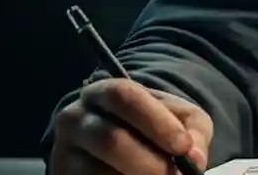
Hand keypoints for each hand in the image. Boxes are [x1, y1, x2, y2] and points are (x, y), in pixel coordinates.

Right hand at [50, 78, 212, 174]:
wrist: (122, 144)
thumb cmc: (154, 126)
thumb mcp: (179, 118)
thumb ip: (192, 130)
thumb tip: (194, 158)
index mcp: (105, 91)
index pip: (125, 97)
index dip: (156, 122)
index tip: (183, 146)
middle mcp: (75, 118)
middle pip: (111, 140)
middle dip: (150, 163)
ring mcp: (63, 151)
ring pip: (98, 171)